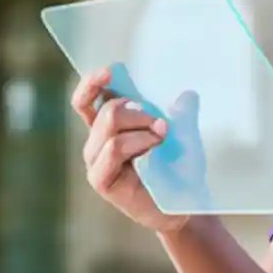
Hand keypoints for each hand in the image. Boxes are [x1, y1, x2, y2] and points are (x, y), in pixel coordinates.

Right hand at [72, 67, 205, 232]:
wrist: (184, 201)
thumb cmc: (178, 166)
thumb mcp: (182, 131)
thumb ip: (180, 111)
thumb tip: (186, 94)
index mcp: (107, 125)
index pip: (86, 100)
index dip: (92, 83)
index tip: (111, 71)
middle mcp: (96, 141)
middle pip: (107, 110)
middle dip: (138, 111)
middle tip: (162, 124)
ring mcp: (96, 161)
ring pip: (109, 125)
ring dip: (142, 127)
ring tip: (162, 138)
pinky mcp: (101, 180)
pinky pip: (113, 149)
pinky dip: (137, 142)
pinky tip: (154, 149)